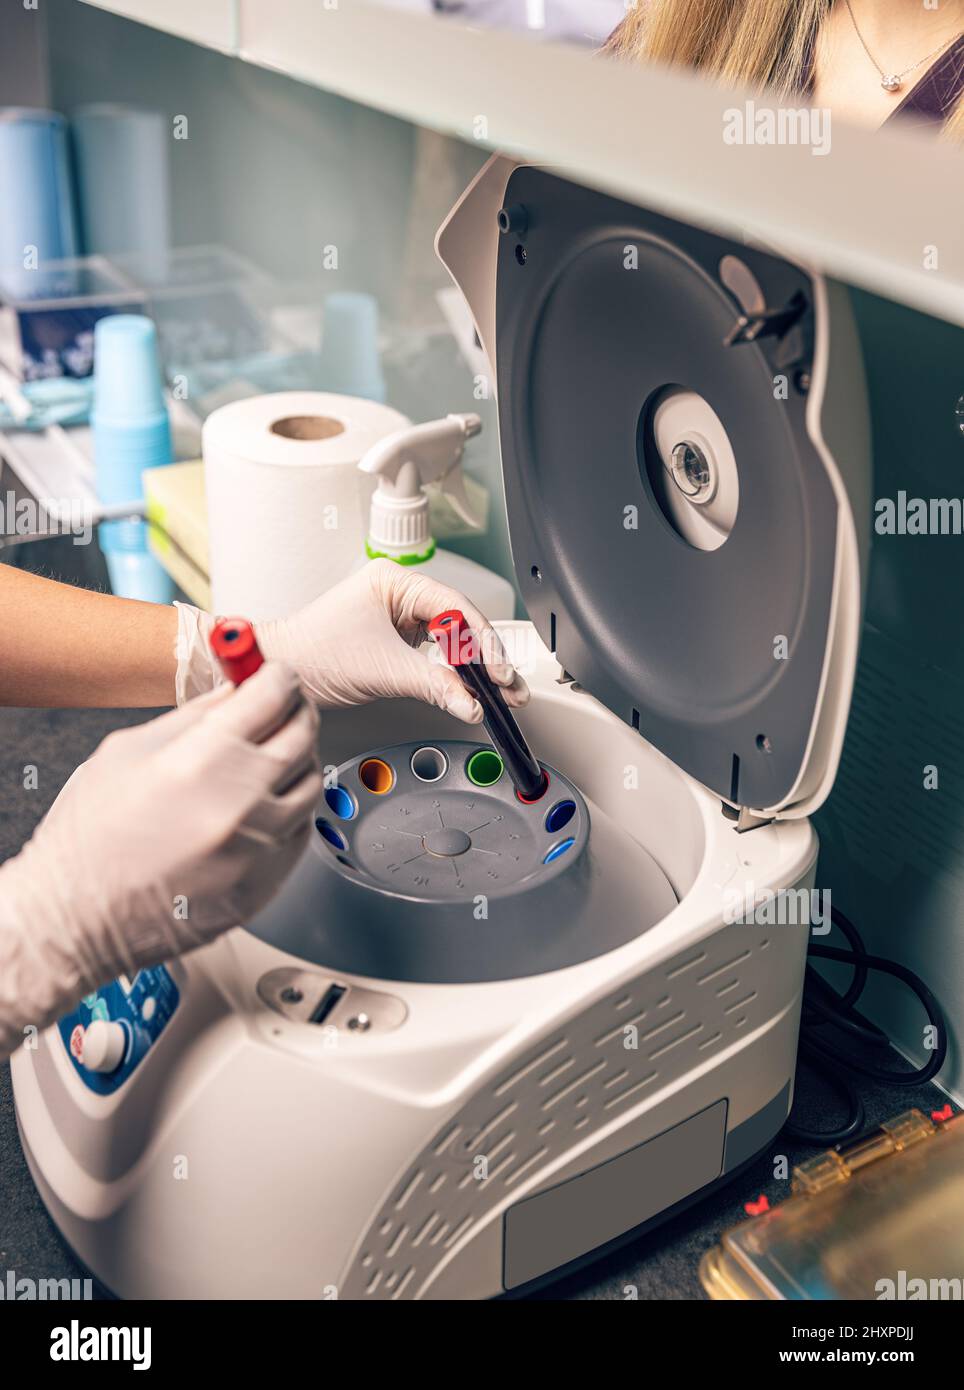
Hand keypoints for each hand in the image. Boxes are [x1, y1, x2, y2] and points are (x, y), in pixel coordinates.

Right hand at [0, 663, 320, 1058]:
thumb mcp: (126, 751)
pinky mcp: (266, 885)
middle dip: (295, 711)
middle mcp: (240, 804)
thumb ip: (193, 716)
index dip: (278, 676)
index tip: (277, 675)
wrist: (74, 918)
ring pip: (309, 785)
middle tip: (283, 708)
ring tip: (266, 760)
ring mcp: (259, 849)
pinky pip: (299, 832)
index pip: (271, 695)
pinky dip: (287, 811)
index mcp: (201, 760)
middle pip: (302, 735)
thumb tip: (236, 689)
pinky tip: (258, 807)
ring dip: (296, 762)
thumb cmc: (88, 836)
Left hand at [176, 560, 529, 722]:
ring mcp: (399, 616)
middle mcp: (400, 593)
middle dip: (486, 656)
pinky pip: (436, 654)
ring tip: (500, 690)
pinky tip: (472, 687)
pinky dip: (455, 673)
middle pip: (460, 623)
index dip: (482, 643)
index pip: (456, 609)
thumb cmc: (312, 654)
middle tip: (508, 684)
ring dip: (474, 667)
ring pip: (451, 640)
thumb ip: (433, 686)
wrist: (280, 672)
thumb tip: (470, 702)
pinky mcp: (396, 640)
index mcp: (395, 581)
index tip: (497, 673)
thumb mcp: (382, 669)